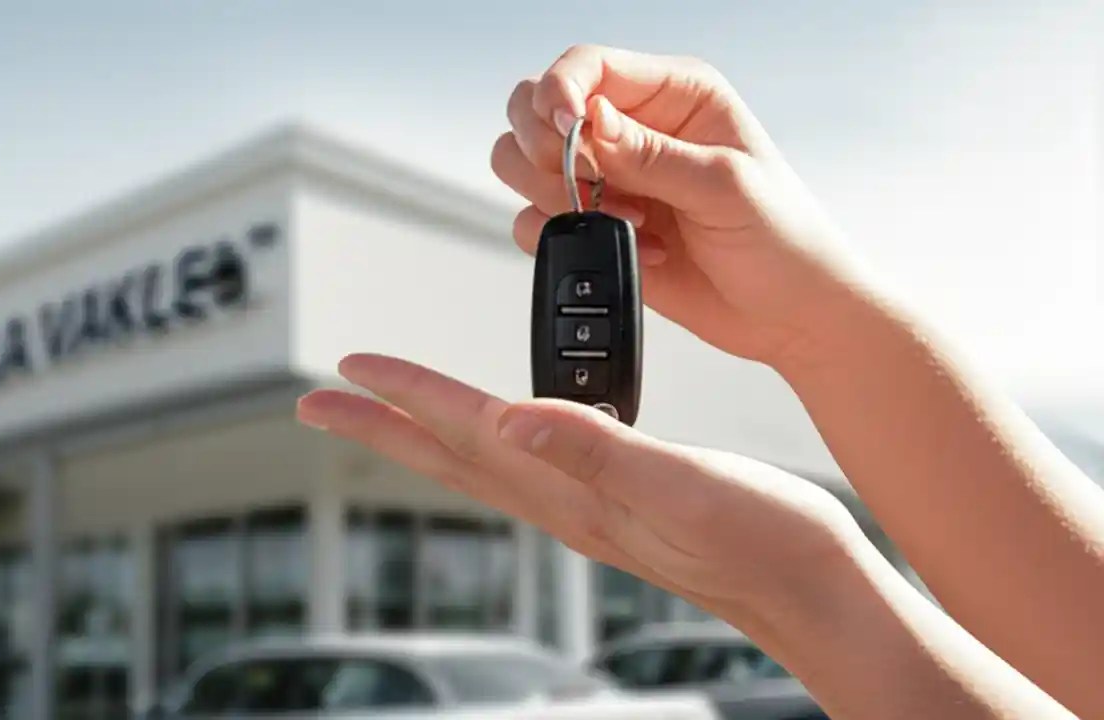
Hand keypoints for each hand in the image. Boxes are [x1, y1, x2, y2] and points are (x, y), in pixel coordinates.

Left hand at [297, 353, 867, 630]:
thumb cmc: (762, 540)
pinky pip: (525, 474)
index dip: (406, 395)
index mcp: (574, 489)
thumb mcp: (680, 484)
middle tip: (319, 403)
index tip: (348, 369)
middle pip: (450, 457)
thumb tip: (511, 419)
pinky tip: (495, 439)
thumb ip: (596, 448)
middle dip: (381, 427)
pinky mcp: (615, 511)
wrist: (813, 592)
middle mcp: (567, 505)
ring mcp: (587, 513)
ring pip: (480, 467)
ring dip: (423, 438)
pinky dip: (486, 449)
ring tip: (384, 416)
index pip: (468, 429)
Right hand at [494, 45, 869, 365]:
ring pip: (524, 165)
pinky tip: (633, 248)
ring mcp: (609, 181)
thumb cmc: (783, 239)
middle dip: (544, 147)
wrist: (789, 314)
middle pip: (534, 108)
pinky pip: (537, 223)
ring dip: (557, 196)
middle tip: (588, 184)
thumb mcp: (726, 186)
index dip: (559, 92)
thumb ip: (651, 154)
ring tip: (623, 219)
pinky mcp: (596, 229)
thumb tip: (589, 121)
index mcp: (673, 95)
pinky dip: (569, 240)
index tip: (565, 131)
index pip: (586, 64)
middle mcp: (631, 130)